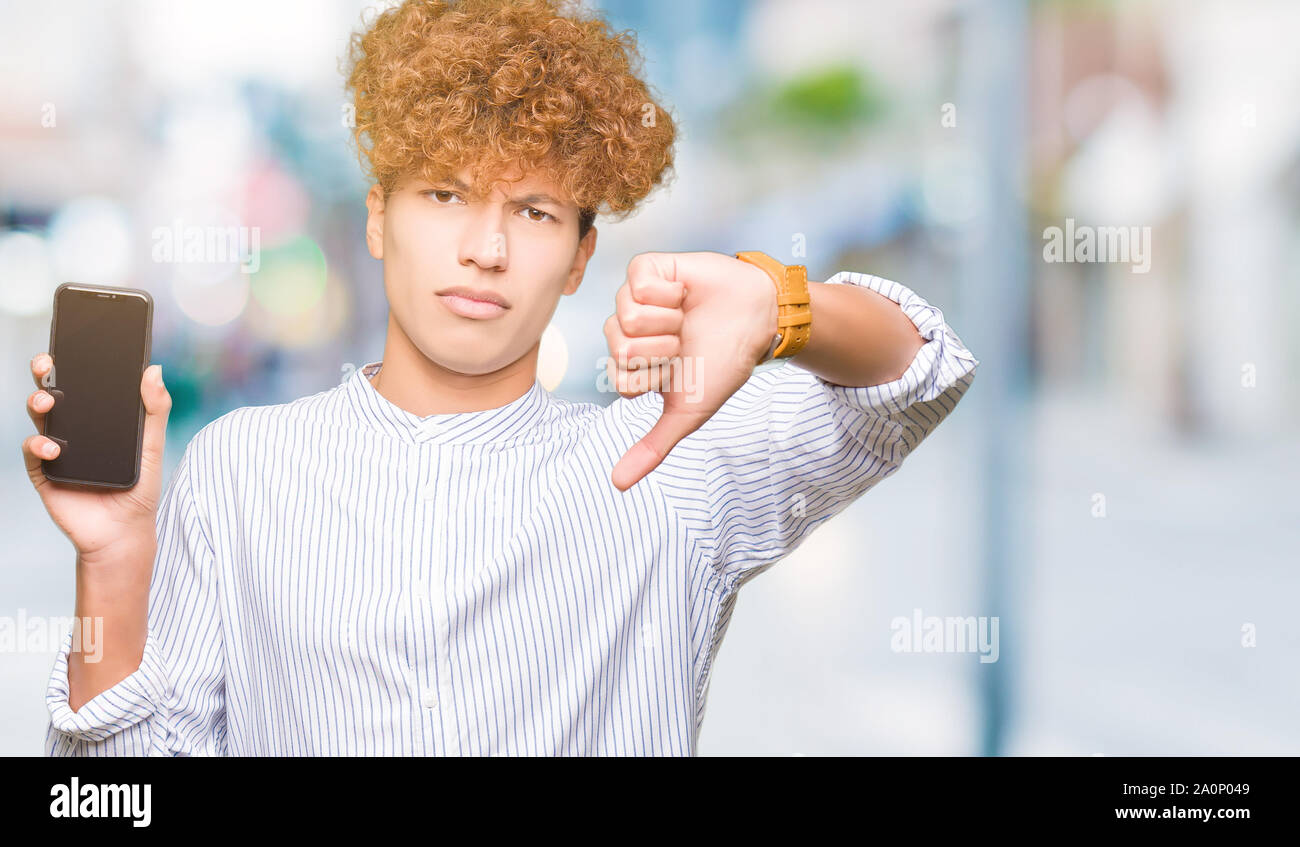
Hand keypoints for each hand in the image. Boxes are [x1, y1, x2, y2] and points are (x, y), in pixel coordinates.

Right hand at [22, 352, 171, 560]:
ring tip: (49, 401)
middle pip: (54, 391)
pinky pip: (33, 451)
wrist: (123, 531)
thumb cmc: (139, 488)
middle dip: (45, 373)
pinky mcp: (44, 472)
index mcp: (98, 417)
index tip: (74, 340)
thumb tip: (154, 369)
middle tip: (47, 362)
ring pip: (39, 416)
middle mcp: (73, 428)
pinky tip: (54, 448)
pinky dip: (40, 446)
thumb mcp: (153, 446)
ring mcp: (56, 448)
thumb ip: (155, 409)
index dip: (75, 361)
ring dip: (39, 403)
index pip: (84, 383)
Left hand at [604, 251, 776, 490]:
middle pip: (620, 349)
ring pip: (627, 317)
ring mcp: (632, 298)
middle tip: (684, 342)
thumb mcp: (688, 411)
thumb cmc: (723, 363)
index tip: (679, 369)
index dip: (656, 377)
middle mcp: (624, 331)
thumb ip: (653, 446)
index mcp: (629, 364)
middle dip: (663, 351)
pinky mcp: (647, 269)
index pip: (620, 379)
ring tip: (685, 318)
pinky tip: (683, 294)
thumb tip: (617, 484)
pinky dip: (669, 293)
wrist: (758, 321)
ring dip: (668, 322)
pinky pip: (638, 283)